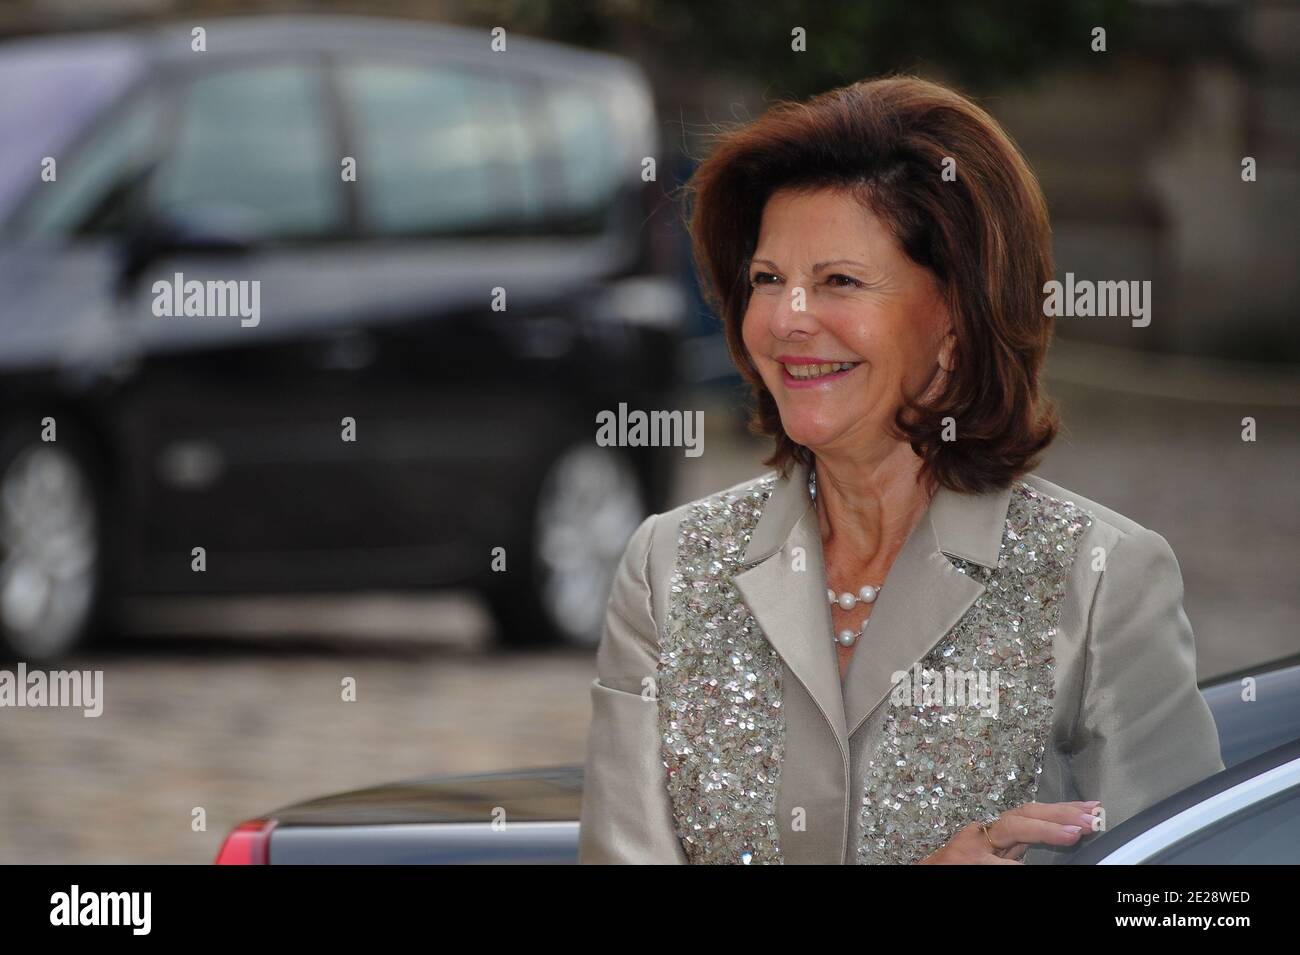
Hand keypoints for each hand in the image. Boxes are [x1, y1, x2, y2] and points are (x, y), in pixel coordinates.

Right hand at [918, 800, 1102, 863]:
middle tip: (1090, 819)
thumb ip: (1017, 849)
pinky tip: (1030, 863)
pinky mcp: (966, 862)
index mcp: (992, 833)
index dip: (1061, 810)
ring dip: (1043, 830)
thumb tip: (1059, 839)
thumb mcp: (991, 857)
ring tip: (1072, 834)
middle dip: (1058, 814)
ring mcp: (974, 848)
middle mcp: (982, 834)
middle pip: (1023, 814)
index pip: (1030, 813)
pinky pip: (995, 862)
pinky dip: (1011, 863)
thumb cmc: (957, 868)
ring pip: (1011, 829)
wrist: (923, 875)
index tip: (1091, 809)